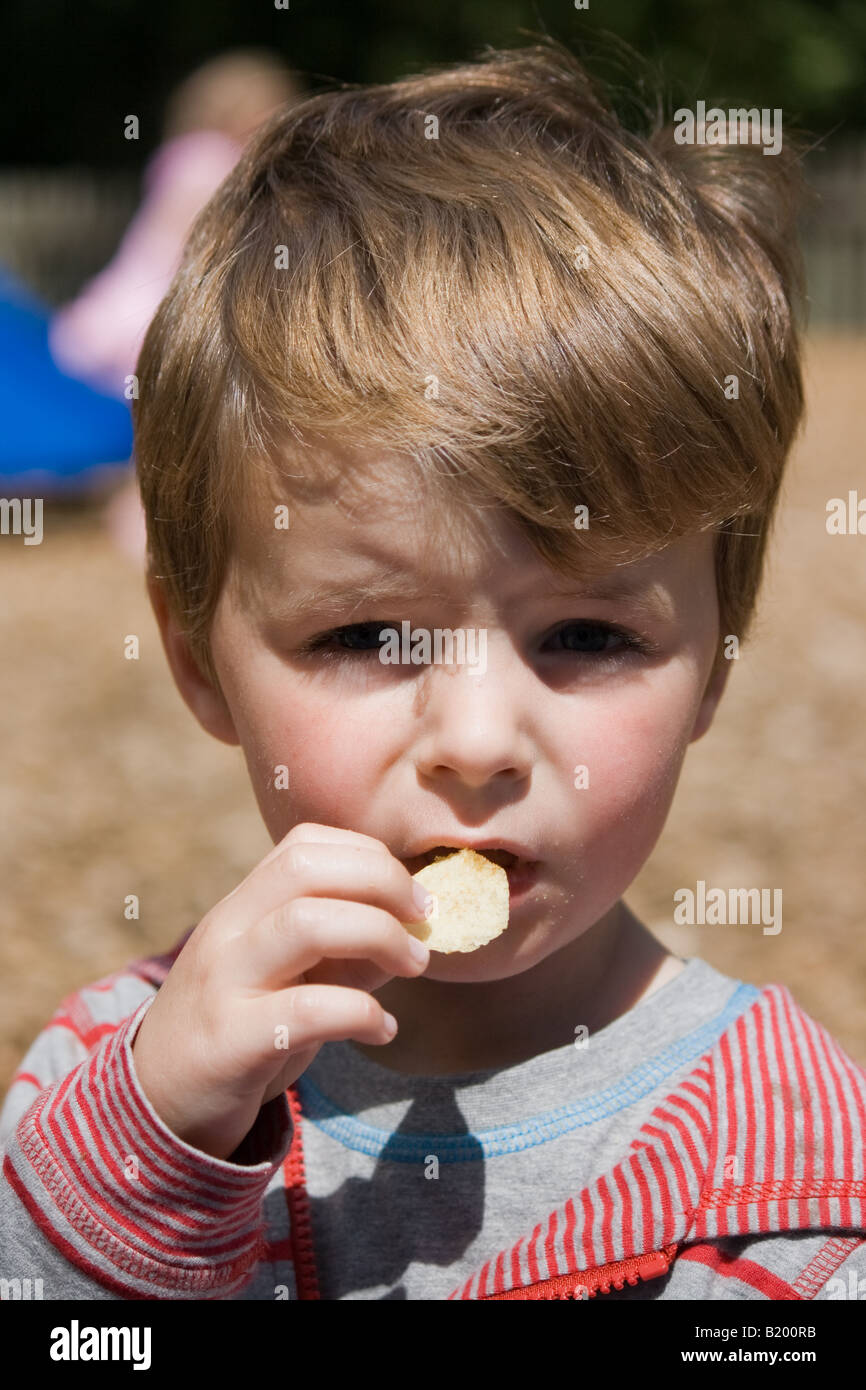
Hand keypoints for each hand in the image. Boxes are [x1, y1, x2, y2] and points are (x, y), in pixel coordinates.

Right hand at [131, 823, 430, 1159]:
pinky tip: (384, 1029)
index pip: (305, 844)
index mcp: (242, 907)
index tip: (412, 895)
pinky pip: (309, 1010)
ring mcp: (225, 982)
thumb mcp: (285, 976)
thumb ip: (342, 950)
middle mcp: (228, 932)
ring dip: (380, 937)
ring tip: (414, 966)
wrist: (158, 1102)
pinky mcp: (231, 1041)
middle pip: (307, 867)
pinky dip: (364, 1013)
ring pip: (306, 924)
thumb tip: (415, 932)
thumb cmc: (240, 1029)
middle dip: (382, 882)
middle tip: (424, 920)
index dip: (370, 857)